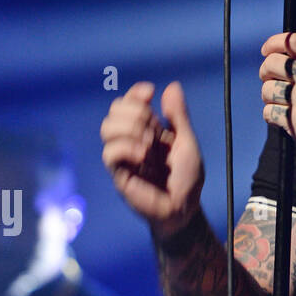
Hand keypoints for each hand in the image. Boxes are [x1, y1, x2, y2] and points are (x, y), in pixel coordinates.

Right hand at [101, 81, 204, 235]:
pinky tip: (143, 155)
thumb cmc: (187, 180)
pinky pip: (110, 153)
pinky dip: (126, 147)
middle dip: (134, 111)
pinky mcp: (120, 174)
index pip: (129, 102)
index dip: (135, 94)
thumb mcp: (187, 143)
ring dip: (129, 128)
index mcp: (148, 130)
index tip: (150, 93)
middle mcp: (132, 140)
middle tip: (153, 128)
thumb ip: (179, 117)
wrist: (184, 209)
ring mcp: (124, 157)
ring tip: (149, 143)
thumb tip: (172, 86)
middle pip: (115, 110)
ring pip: (107, 127)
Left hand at [259, 31, 295, 170]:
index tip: (265, 51)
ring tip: (279, 102)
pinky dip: (271, 116)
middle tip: (268, 79)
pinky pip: (269, 111)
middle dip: (265, 71)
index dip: (273, 43)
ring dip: (268, 96)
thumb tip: (279, 53)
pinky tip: (281, 119)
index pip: (293, 41)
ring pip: (268, 89)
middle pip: (273, 63)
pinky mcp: (295, 122)